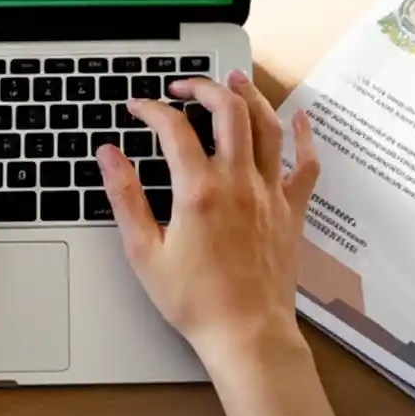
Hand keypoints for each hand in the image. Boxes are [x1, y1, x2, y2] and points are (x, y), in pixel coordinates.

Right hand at [97, 71, 341, 415]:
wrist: (247, 334)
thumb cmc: (196, 302)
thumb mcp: (144, 251)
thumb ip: (125, 196)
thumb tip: (108, 155)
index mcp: (199, 191)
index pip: (173, 128)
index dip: (151, 109)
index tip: (138, 108)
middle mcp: (238, 182)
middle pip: (227, 110)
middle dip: (203, 87)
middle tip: (184, 88)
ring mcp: (269, 193)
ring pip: (267, 126)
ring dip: (250, 96)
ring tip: (234, 80)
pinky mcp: (290, 210)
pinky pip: (305, 164)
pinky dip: (304, 136)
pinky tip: (300, 119)